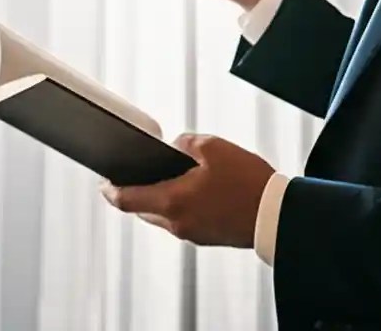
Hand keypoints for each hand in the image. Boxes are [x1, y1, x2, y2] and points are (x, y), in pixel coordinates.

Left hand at [99, 133, 275, 248]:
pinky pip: (184, 220)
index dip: (110, 190)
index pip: (126, 200)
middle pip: (143, 209)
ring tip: (178, 179)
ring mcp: (192, 233)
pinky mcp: (207, 237)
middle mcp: (177, 223)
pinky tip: (199, 191)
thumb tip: (175, 147)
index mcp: (172, 201)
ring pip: (164, 216)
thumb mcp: (215, 148)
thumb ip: (186, 143)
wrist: (276, 215)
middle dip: (139, 192)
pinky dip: (183, 206)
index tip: (104, 183)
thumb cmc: (249, 184)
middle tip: (143, 174)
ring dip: (163, 199)